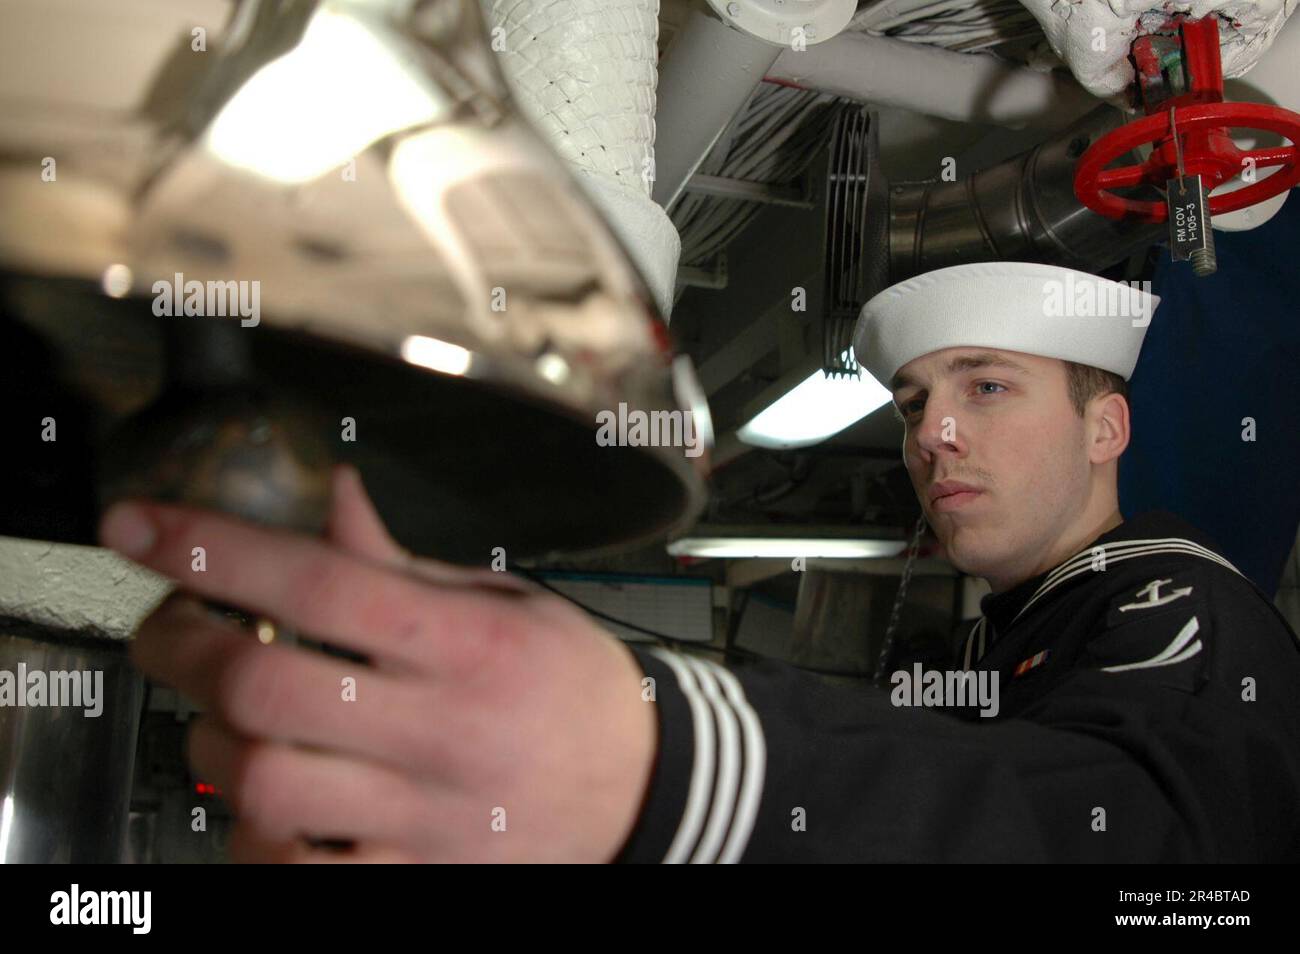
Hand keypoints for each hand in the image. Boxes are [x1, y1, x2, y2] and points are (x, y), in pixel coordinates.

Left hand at [100, 465, 657, 861]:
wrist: (645, 791)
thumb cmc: (575, 690)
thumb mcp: (508, 603)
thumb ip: (405, 564)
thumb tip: (334, 503)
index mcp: (469, 643)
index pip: (321, 580)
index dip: (215, 546)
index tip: (143, 526)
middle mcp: (444, 728)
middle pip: (265, 685)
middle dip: (182, 644)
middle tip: (170, 625)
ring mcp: (427, 814)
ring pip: (264, 783)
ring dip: (215, 743)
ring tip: (231, 722)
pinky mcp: (418, 876)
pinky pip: (298, 869)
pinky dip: (257, 833)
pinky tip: (273, 801)